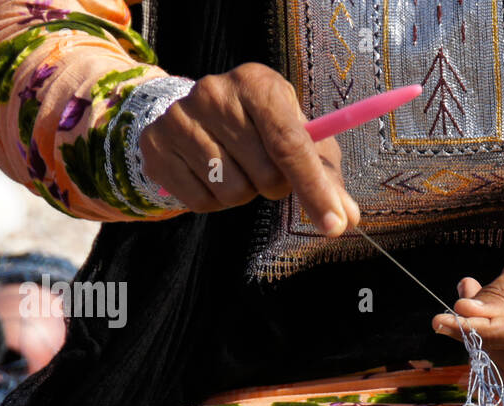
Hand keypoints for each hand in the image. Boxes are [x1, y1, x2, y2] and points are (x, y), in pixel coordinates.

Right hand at [139, 63, 359, 231]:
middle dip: (273, 185)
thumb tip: (348, 219)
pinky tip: (210, 175)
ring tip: (236, 167)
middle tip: (264, 166)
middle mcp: (214, 92)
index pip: (290, 144)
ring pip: (231, 192)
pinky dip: (214, 201)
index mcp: (257, 83)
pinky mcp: (155, 146)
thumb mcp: (299, 139)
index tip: (334, 225)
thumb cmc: (262, 128)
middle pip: (265, 176)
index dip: (314, 189)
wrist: (196, 114)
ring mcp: (179, 118)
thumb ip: (327, 178)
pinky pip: (201, 202)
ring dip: (243, 193)